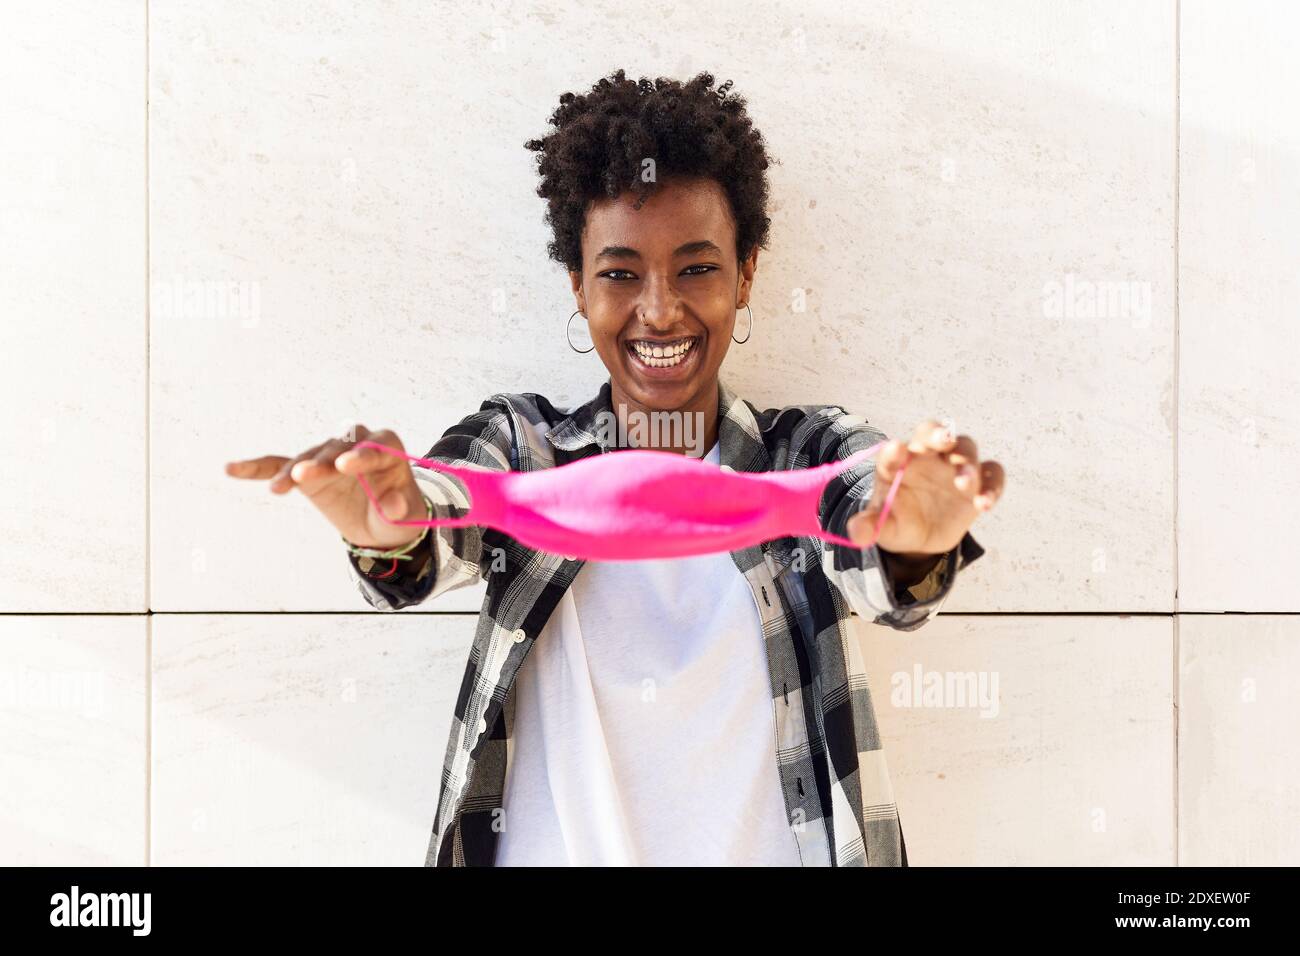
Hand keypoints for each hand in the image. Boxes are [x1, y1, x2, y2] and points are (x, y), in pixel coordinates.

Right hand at [225, 425, 427, 550]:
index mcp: (388, 448)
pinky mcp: (308, 471)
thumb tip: (392, 505)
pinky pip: (281, 465)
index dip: (362, 455)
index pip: (377, 446)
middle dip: (323, 460)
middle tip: (307, 474)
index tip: (346, 465)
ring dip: (295, 470)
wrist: (383, 520)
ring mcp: (328, 456)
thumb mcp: (407, 515)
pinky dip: (259, 467)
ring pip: (310, 457)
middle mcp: (356, 444)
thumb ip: (399, 508)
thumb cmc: (400, 511)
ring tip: (280, 486)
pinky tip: (232, 468)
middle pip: (338, 448)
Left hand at [847, 420, 1004, 556]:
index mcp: (897, 462)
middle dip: (939, 434)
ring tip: (962, 484)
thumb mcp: (881, 527)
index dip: (893, 451)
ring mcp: (954, 467)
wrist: (920, 536)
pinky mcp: (978, 483)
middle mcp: (927, 457)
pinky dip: (992, 485)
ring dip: (967, 462)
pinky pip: (993, 474)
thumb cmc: (896, 521)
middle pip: (933, 432)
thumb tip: (855, 533)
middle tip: (944, 440)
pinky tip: (983, 504)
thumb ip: (868, 527)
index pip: (893, 451)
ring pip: (966, 449)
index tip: (895, 450)